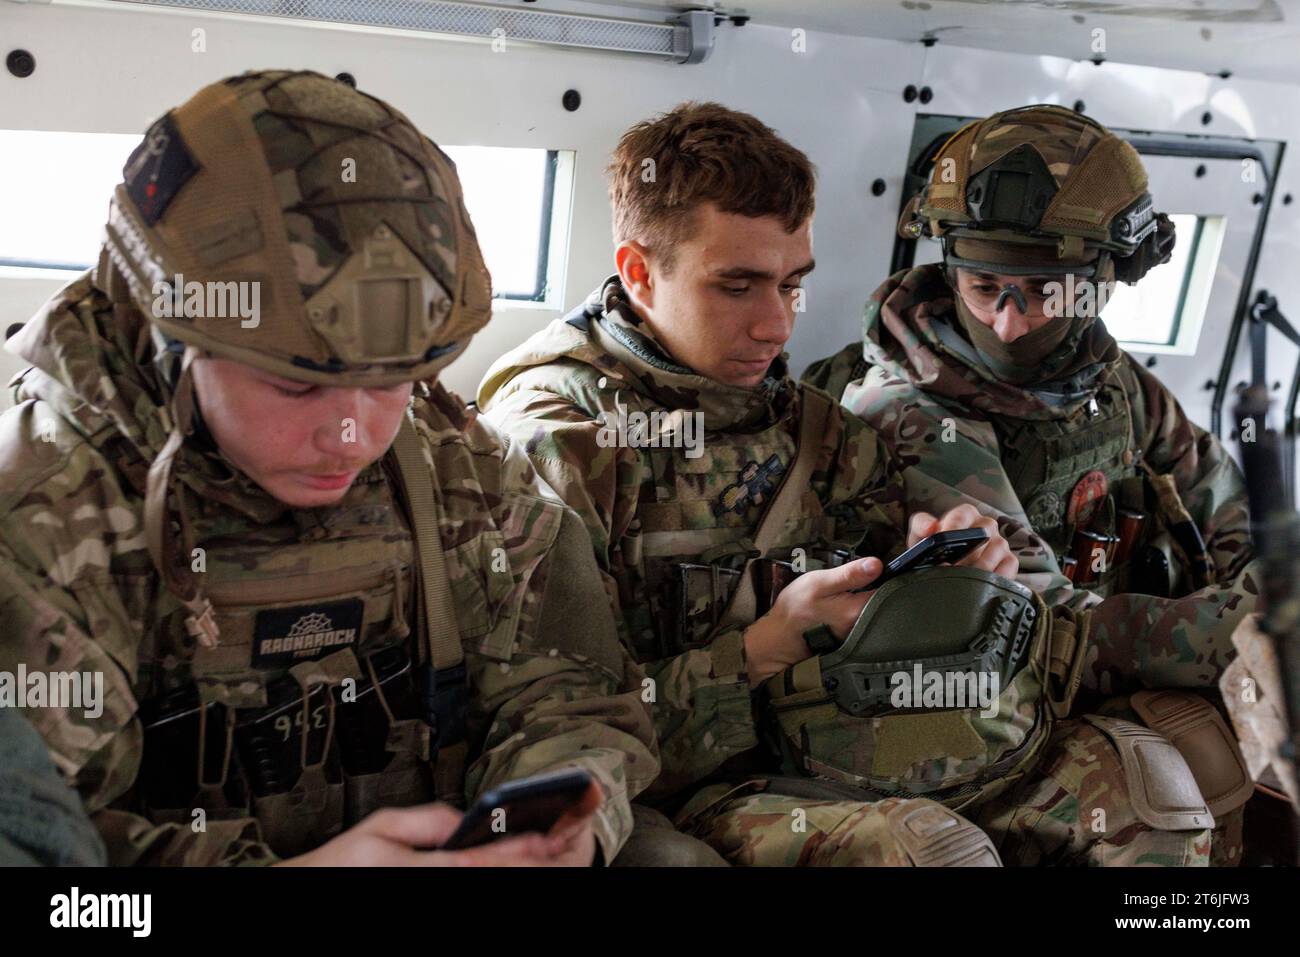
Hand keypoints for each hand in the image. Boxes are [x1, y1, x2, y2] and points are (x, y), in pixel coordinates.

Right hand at [278, 783, 602, 866]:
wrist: (310, 889)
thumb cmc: (339, 864)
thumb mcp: (380, 828)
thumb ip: (427, 819)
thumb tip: (464, 818)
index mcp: (420, 869)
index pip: (479, 862)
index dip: (518, 851)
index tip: (548, 837)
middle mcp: (431, 887)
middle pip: (490, 878)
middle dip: (528, 864)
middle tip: (559, 848)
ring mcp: (432, 896)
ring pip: (487, 887)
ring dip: (518, 872)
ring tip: (547, 857)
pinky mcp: (430, 899)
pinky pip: (467, 889)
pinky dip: (497, 877)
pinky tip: (515, 867)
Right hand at [743, 557, 883, 687]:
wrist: (778, 639)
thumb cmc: (795, 610)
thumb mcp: (818, 583)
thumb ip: (849, 574)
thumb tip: (877, 565)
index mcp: (858, 610)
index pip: (888, 590)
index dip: (887, 575)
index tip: (878, 568)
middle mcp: (863, 626)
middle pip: (883, 602)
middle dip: (877, 588)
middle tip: (861, 577)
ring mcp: (858, 635)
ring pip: (874, 611)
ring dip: (867, 599)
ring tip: (852, 591)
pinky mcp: (850, 640)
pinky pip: (864, 621)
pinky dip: (859, 611)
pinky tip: (845, 606)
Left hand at [907, 504, 1017, 578]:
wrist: (942, 570)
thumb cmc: (934, 550)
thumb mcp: (921, 536)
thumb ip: (921, 525)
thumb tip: (930, 526)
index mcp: (966, 514)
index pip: (963, 515)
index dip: (954, 527)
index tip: (945, 541)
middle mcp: (986, 526)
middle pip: (983, 532)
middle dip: (965, 553)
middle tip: (950, 568)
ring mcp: (1000, 543)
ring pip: (998, 549)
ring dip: (978, 567)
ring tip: (961, 581)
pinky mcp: (1009, 561)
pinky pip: (1009, 566)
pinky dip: (995, 576)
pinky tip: (980, 587)